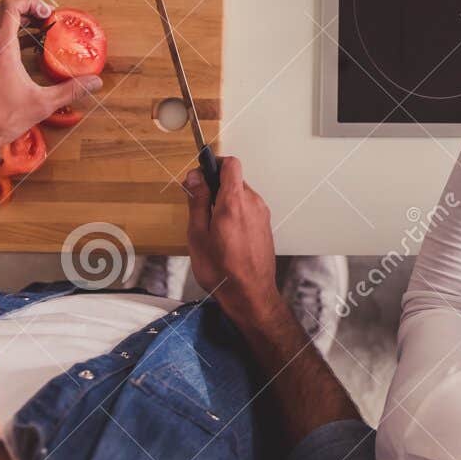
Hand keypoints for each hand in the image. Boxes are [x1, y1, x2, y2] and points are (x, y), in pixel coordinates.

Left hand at [0, 0, 102, 170]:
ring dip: (18, 27)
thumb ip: (69, 91)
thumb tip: (93, 83)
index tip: (47, 14)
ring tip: (38, 38)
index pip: (10, 6)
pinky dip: (7, 41)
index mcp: (0, 48)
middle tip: (46, 23)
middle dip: (28, 12)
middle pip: (4, 12)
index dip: (31, 2)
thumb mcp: (40, 105)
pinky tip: (22, 58)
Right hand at [184, 157, 284, 330]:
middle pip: (234, 179)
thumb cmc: (222, 270)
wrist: (250, 295)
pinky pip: (248, 208)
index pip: (230, 164)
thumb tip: (195, 177)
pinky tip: (224, 234)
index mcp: (234, 202)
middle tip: (198, 206)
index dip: (213, 164)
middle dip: (215, 187)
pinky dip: (235, 213)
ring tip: (211, 226)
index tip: (199, 176)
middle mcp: (253, 203)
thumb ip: (197, 201)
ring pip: (241, 194)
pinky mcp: (265, 225)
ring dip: (224, 202)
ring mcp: (262, 214)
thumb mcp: (198, 235)